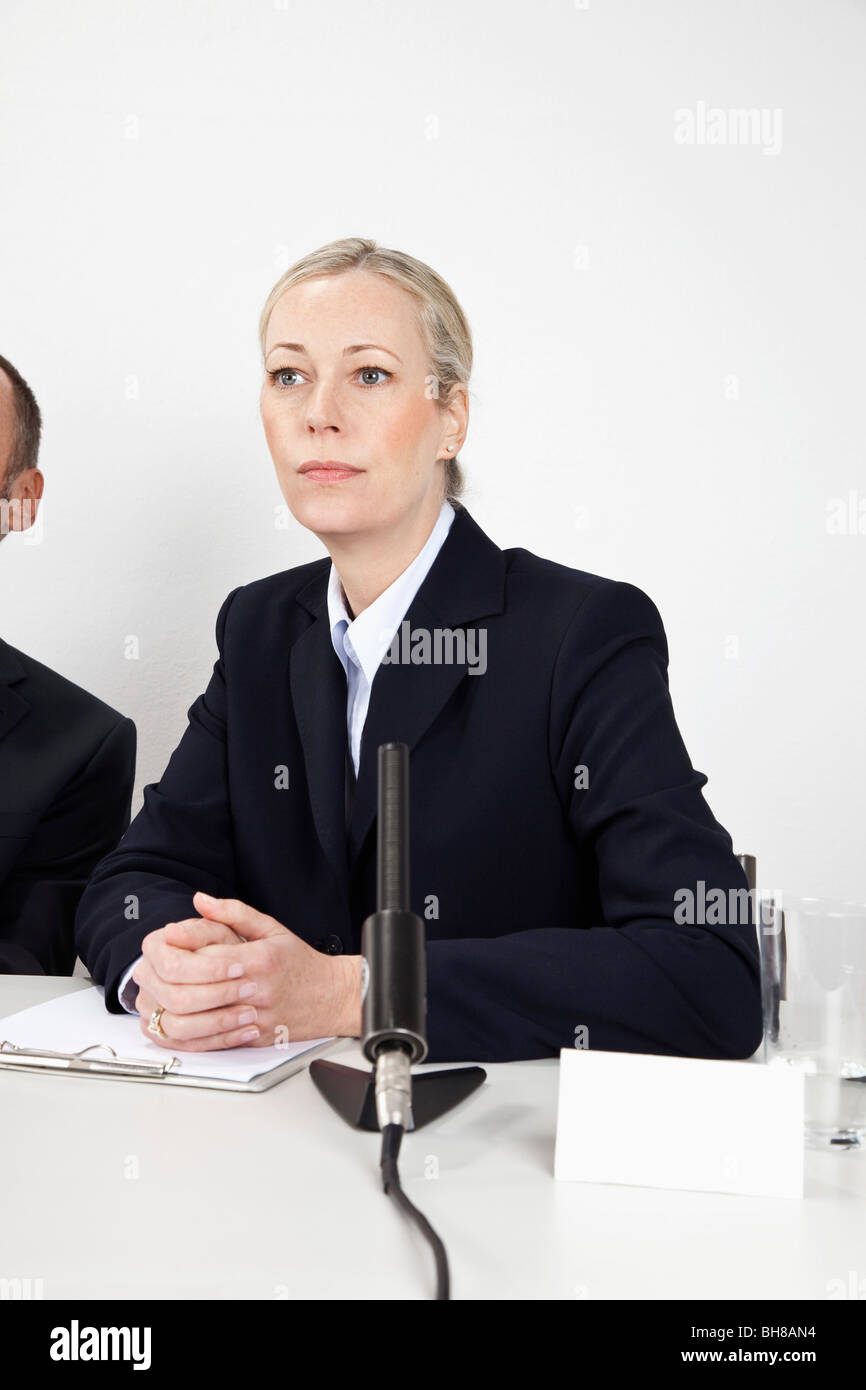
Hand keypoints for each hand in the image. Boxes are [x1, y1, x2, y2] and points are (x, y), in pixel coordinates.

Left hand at [133, 891, 361, 1051]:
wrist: (332, 998)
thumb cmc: (301, 964)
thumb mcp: (271, 928)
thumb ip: (234, 913)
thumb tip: (200, 900)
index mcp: (259, 960)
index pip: (206, 956)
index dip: (179, 946)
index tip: (166, 938)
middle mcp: (254, 992)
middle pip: (193, 991)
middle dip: (165, 979)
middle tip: (151, 968)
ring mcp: (252, 1020)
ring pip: (195, 1023)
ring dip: (168, 1008)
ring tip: (157, 993)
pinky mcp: (250, 1039)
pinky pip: (208, 1043)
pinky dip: (184, 1035)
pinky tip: (173, 1020)